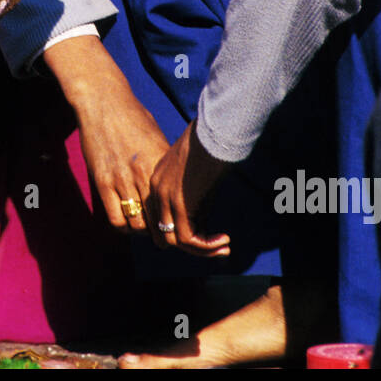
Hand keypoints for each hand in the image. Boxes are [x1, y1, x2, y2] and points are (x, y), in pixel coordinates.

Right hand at [45, 35, 170, 231]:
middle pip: (158, 219)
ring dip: (142, 230)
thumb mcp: (155, 138)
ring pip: (138, 223)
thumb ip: (163, 162)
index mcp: (161, 163)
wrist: (103, 102)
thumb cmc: (132, 116)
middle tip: (163, 234)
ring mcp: (122, 179)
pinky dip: (123, 226)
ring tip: (144, 226)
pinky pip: (116, 218)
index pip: (175, 204)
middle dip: (163, 232)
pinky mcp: (103, 181)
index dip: (179, 220)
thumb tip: (174, 181)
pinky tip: (126, 221)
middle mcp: (144, 174)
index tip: (179, 224)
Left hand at [146, 120, 231, 256]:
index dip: (181, 230)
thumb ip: (196, 192)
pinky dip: (206, 245)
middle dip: (189, 245)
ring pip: (175, 239)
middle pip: (165, 231)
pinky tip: (223, 240)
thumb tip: (204, 214)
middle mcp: (157, 190)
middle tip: (215, 247)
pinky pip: (187, 238)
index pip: (161, 216)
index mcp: (158, 178)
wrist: (215, 130)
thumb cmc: (214, 143)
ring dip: (201, 249)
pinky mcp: (179, 203)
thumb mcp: (199, 171)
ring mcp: (166, 197)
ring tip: (223, 247)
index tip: (204, 235)